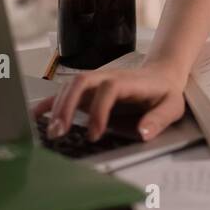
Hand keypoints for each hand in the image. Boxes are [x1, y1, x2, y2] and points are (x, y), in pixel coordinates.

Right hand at [31, 61, 187, 142]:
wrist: (162, 75)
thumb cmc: (165, 92)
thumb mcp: (172, 106)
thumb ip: (158, 119)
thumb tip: (143, 133)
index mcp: (129, 81)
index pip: (109, 89)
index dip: (99, 110)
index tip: (94, 134)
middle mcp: (108, 77)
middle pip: (82, 82)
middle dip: (68, 105)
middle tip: (61, 131)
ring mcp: (97, 82)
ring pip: (71, 86)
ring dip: (58, 106)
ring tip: (51, 132)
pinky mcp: (90, 90)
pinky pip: (66, 92)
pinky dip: (50, 103)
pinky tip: (37, 116)